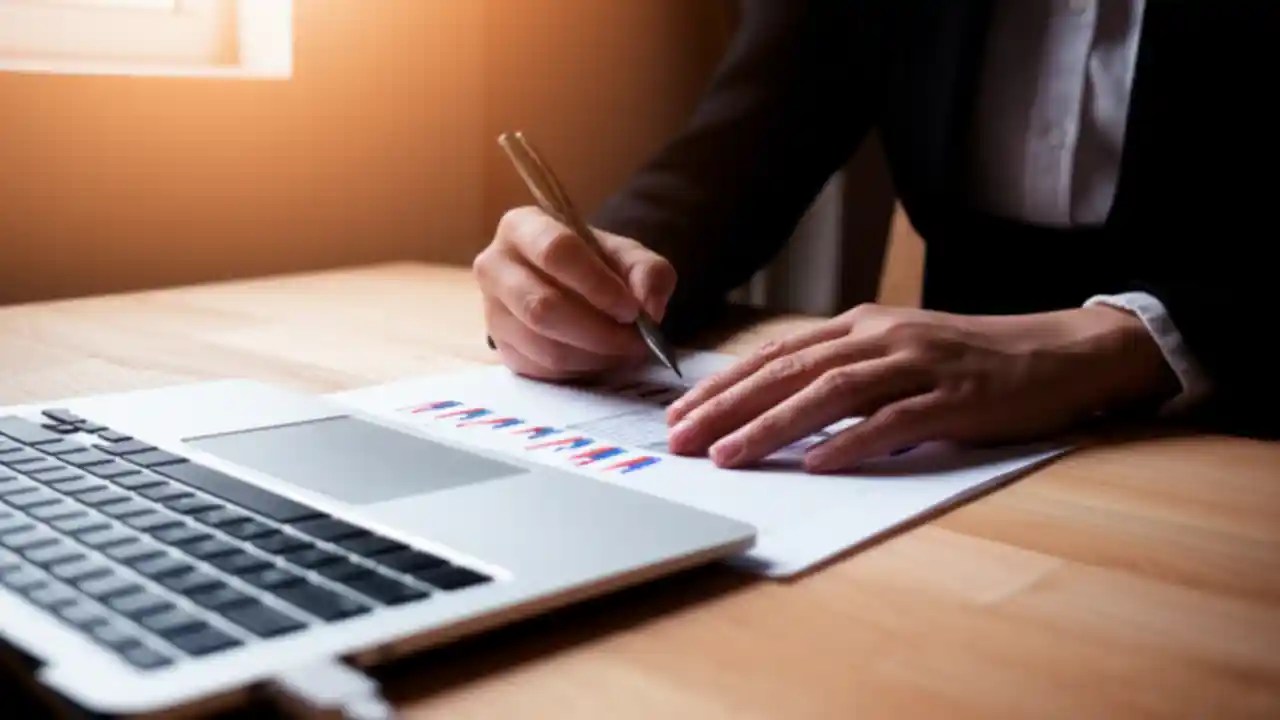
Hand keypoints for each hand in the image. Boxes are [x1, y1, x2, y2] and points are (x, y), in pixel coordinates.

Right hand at [473, 207, 676, 379]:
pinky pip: (543, 370)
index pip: (556, 252)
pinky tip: (601, 357)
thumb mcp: (629, 256)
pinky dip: (581, 370)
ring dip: (594, 356)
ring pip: (544, 346)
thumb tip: (647, 309)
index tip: (630, 309)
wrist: (567, 287)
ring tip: (624, 351)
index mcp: (523, 226)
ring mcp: (492, 312)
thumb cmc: (596, 264)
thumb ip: (649, 273)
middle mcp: (494, 267)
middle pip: (543, 307)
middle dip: (598, 331)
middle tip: (635, 341)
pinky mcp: (502, 350)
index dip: (597, 284)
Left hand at [666, 303, 1178, 471]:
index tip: (680, 414)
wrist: (1055, 353)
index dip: (723, 385)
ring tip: (729, 457)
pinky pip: (895, 422)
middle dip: (727, 407)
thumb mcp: (896, 350)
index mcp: (862, 325)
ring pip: (830, 393)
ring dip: (772, 426)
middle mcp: (882, 337)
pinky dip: (852, 443)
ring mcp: (918, 364)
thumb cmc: (967, 359)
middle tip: (682, 440)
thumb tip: (776, 404)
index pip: (776, 355)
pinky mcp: (953, 398)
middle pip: (789, 371)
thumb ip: (842, 370)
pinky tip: (817, 464)